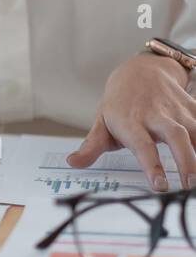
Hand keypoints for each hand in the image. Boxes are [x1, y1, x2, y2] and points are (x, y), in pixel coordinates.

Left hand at [68, 53, 195, 190]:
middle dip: (186, 161)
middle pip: (176, 136)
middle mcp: (156, 115)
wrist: (142, 71)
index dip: (151, 165)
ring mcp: (177, 110)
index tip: (160, 186)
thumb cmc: (119, 104)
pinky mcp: (193, 108)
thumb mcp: (101, 122)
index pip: (142, 146)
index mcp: (130, 121)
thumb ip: (91, 146)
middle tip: (189, 186)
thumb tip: (72, 162)